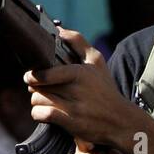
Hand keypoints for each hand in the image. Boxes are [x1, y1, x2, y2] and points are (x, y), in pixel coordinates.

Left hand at [26, 27, 137, 150]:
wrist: (122, 121)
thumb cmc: (105, 90)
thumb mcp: (97, 63)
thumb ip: (78, 42)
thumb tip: (58, 30)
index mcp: (81, 73)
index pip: (46, 72)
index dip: (34, 75)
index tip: (31, 77)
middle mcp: (77, 90)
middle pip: (38, 86)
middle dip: (36, 88)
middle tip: (41, 89)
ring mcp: (74, 108)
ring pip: (37, 100)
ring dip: (37, 102)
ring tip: (46, 102)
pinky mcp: (72, 123)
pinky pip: (42, 115)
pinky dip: (39, 114)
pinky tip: (46, 114)